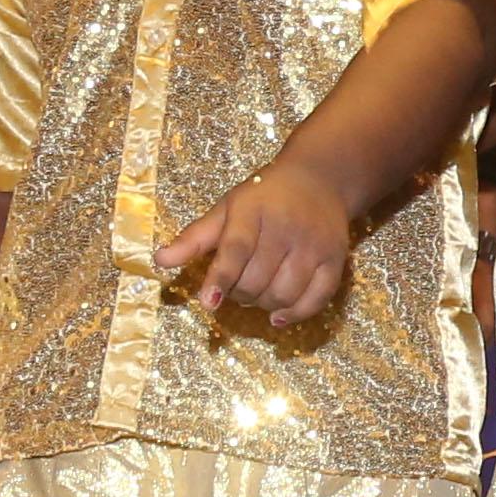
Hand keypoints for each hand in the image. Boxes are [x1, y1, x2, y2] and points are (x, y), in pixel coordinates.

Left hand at [153, 162, 356, 332]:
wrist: (320, 179)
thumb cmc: (264, 197)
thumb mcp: (226, 209)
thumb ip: (194, 238)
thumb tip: (160, 262)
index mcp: (253, 212)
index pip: (235, 251)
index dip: (221, 279)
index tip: (208, 304)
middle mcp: (286, 228)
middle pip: (257, 279)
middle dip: (239, 293)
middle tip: (236, 286)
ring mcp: (313, 245)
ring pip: (283, 294)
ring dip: (263, 304)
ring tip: (257, 293)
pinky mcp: (335, 259)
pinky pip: (316, 298)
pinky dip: (296, 314)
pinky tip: (279, 317)